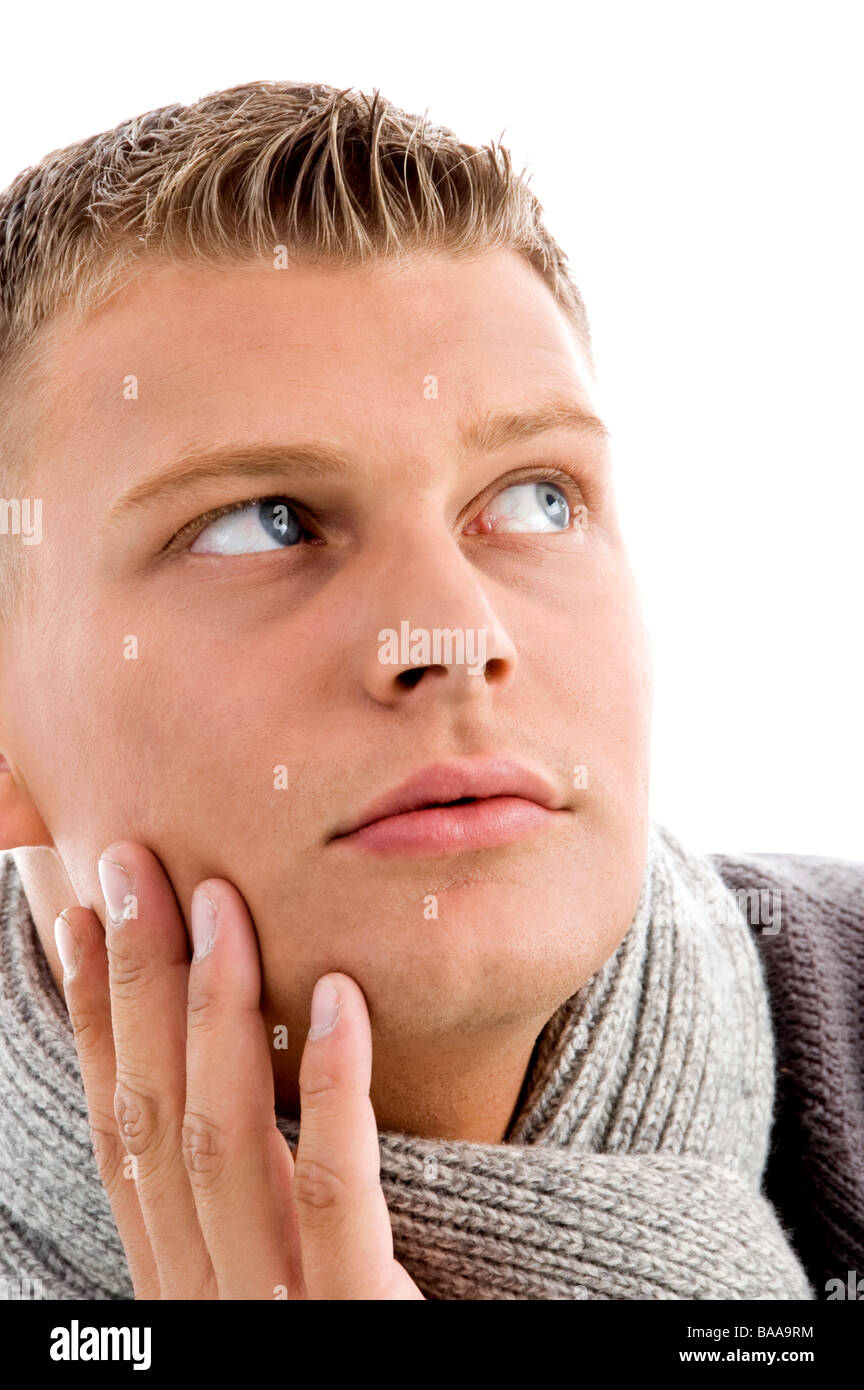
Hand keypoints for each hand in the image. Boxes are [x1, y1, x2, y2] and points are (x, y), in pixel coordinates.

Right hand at [53, 841, 424, 1299]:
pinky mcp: (357, 1320)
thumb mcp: (266, 1273)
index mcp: (176, 1275)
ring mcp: (273, 1308)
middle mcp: (202, 1290)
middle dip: (136, 982)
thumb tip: (224, 1070)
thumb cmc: (343, 1339)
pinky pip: (338, 1194)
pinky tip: (339, 998)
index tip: (75, 916)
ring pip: (223, 1143)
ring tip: (220, 903)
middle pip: (154, 1115)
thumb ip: (243, 1194)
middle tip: (131, 866)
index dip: (91, 1020)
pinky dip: (333, 1090)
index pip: (119, 1127)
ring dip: (216, 1012)